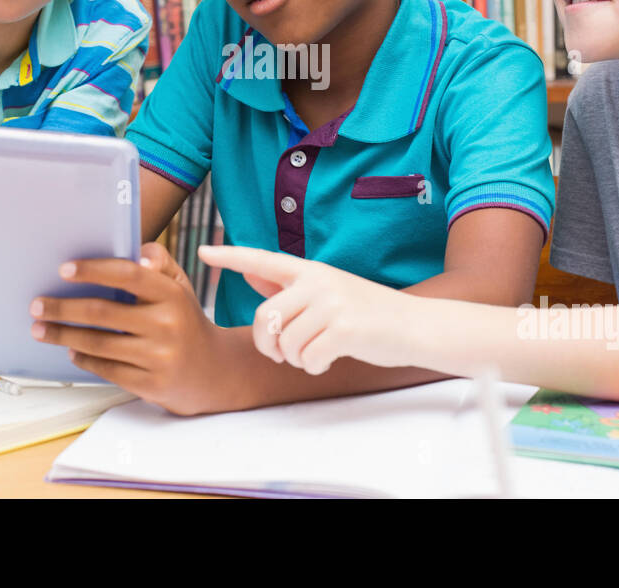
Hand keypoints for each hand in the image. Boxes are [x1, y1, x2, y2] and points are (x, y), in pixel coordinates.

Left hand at [29, 242, 229, 414]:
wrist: (212, 371)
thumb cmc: (184, 320)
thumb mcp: (179, 286)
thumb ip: (158, 261)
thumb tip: (136, 251)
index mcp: (172, 294)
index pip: (128, 275)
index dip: (93, 270)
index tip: (63, 270)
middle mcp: (167, 324)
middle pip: (103, 312)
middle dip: (62, 308)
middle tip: (36, 304)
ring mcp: (159, 357)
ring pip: (99, 344)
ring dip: (63, 335)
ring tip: (40, 328)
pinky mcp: (151, 384)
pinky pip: (106, 369)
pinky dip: (83, 359)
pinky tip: (71, 351)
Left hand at [196, 245, 419, 375]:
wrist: (415, 326)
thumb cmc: (368, 312)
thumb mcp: (328, 291)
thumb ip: (288, 284)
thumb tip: (250, 271)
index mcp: (311, 270)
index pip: (263, 259)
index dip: (230, 257)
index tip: (202, 252)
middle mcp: (318, 281)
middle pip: (266, 317)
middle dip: (269, 345)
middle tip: (284, 355)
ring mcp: (332, 302)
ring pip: (287, 343)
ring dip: (297, 360)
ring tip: (316, 354)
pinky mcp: (344, 327)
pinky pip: (308, 358)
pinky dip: (315, 367)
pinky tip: (330, 360)